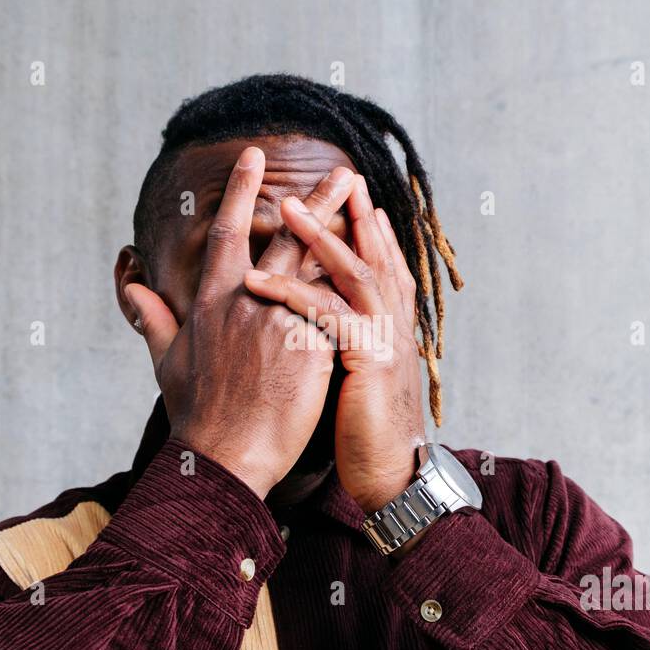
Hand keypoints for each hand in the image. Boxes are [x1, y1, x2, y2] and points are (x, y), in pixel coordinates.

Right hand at [124, 148, 355, 499]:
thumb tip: (132, 282)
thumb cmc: (196, 416)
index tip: (256, 158)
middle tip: (342, 173)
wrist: (222, 457)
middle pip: (284, 239)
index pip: (226, 234)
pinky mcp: (307, 346)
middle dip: (315, 202)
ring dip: (343, 232)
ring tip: (365, 206)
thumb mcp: (167, 361)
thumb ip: (153, 316)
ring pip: (316, 266)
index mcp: (212, 303)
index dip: (241, 192)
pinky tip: (380, 266)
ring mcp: (277, 322)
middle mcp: (244, 303)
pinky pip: (336, 309)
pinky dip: (354, 287)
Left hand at [243, 175, 424, 511]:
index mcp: (387, 324)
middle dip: (350, 211)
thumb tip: (316, 318)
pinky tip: (257, 282)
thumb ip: (338, 338)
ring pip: (354, 272)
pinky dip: (293, 294)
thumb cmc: (362, 427)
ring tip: (285, 206)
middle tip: (333, 175)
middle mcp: (392, 323)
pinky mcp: (368, 361)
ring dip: (318, 236)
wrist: (389, 474)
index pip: (377, 261)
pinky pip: (328, 316)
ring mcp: (384, 339)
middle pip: (373, 252)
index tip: (349, 193)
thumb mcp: (351, 373)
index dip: (365, 225)